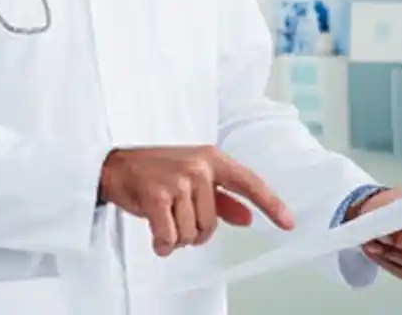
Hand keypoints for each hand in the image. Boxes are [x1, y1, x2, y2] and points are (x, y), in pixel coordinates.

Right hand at [99, 146, 295, 256]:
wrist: (113, 166)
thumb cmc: (153, 171)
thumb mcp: (190, 179)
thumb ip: (222, 200)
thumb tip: (248, 217)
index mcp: (211, 159)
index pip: (249, 182)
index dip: (271, 204)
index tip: (288, 223)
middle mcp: (198, 167)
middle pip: (213, 224)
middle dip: (195, 231)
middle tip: (175, 217)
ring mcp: (177, 180)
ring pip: (192, 232)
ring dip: (177, 236)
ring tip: (162, 219)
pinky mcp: (157, 196)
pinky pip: (171, 236)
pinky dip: (163, 243)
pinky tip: (157, 238)